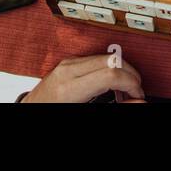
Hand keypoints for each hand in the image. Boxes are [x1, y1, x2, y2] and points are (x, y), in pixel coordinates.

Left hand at [21, 54, 145, 102]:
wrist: (33, 109)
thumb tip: (137, 102)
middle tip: (135, 92)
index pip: (111, 74)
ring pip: (106, 56)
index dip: (131, 84)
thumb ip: (113, 108)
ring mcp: (67, 64)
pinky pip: (96, 59)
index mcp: (70, 88)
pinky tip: (111, 83)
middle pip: (112, 60)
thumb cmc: (52, 111)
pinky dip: (109, 69)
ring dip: (121, 70)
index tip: (137, 94)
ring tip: (124, 89)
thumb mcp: (85, 113)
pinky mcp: (68, 62)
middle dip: (130, 75)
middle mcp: (68, 71)